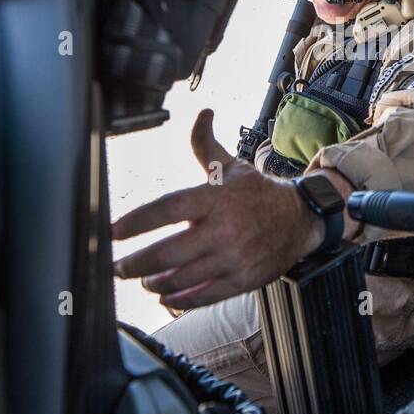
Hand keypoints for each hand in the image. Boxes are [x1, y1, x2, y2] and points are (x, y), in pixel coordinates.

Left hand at [112, 109, 324, 309]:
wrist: (300, 219)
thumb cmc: (258, 194)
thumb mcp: (231, 166)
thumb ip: (206, 145)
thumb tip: (202, 114)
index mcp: (215, 198)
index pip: (167, 209)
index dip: (137, 221)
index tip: (112, 232)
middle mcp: (224, 228)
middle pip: (169, 252)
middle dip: (136, 264)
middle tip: (117, 268)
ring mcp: (234, 257)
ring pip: (183, 278)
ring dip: (156, 283)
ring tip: (144, 281)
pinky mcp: (244, 279)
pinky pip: (206, 296)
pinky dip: (181, 300)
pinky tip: (167, 297)